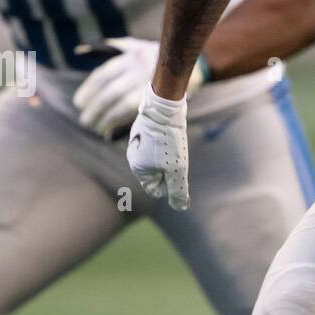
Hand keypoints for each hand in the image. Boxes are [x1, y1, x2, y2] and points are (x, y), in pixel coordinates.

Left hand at [73, 38, 204, 138]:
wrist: (196, 64)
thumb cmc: (158, 57)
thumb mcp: (135, 46)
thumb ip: (110, 48)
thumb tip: (79, 51)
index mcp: (132, 54)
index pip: (104, 74)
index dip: (89, 89)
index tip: (79, 103)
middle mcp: (142, 68)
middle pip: (113, 91)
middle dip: (96, 107)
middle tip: (85, 120)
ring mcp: (155, 83)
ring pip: (125, 103)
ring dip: (108, 117)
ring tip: (96, 127)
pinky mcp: (164, 98)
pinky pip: (140, 113)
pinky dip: (124, 123)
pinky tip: (112, 131)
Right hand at [127, 84, 189, 209]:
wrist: (164, 106)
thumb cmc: (169, 140)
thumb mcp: (177, 169)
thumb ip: (178, 190)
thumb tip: (180, 207)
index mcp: (138, 168)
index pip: (156, 189)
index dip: (170, 184)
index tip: (176, 168)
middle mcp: (134, 157)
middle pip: (158, 175)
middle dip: (170, 170)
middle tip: (177, 155)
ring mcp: (138, 143)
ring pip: (159, 160)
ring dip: (170, 157)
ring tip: (174, 145)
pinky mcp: (145, 131)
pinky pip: (158, 146)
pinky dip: (167, 144)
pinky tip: (171, 136)